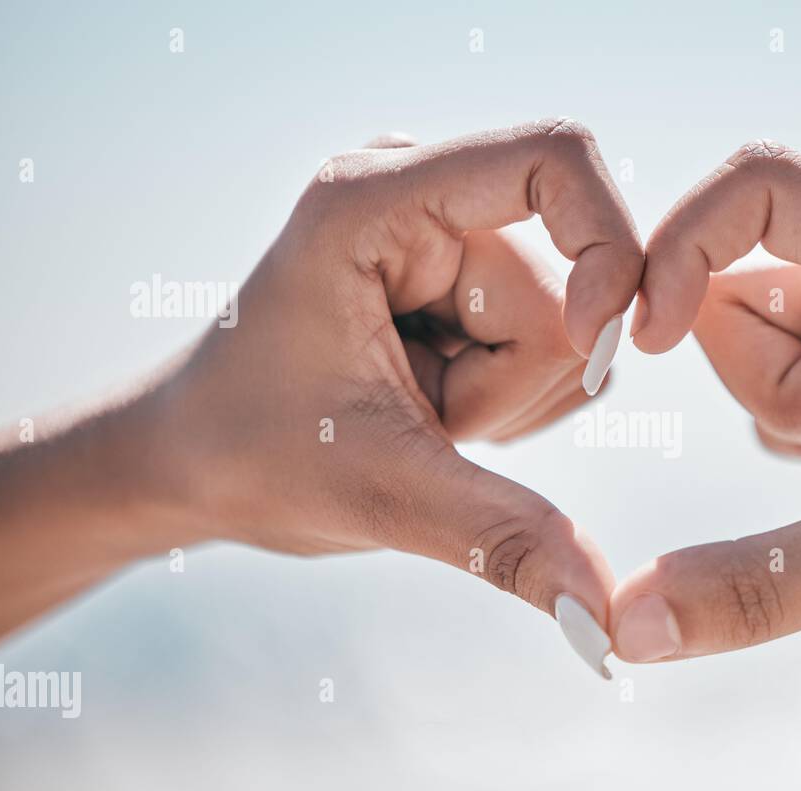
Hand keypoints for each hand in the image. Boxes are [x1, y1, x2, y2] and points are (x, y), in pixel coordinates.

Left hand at [0, 121, 642, 655]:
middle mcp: (418, 192)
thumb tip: (606, 620)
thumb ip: (503, 540)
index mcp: (375, 201)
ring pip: (568, 330)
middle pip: (568, 287)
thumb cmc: (251, 457)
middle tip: (416, 415)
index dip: (606, 246)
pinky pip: (555, 348)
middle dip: (510, 386)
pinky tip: (433, 410)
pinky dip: (509, 404)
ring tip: (414, 410)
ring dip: (507, 402)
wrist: (194, 464)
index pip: (554, 160)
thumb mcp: (380, 494)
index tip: (595, 344)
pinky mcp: (462, 278)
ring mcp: (444, 235)